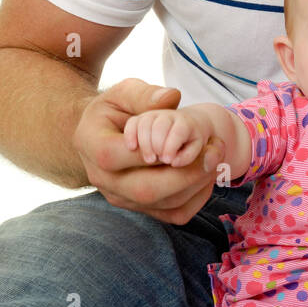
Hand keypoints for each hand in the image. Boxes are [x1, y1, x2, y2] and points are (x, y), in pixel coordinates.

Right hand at [73, 79, 225, 224]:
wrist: (104, 137)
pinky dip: (198, 196)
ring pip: (164, 204)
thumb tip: (170, 98)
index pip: (117, 156)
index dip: (151, 148)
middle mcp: (103, 179)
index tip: (182, 132)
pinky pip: (174, 213)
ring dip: (197, 183)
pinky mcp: (141, 208)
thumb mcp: (122, 93)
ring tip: (215, 157)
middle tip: (214, 151)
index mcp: (92, 146)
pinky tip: (208, 173)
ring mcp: (122, 198)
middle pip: (145, 190)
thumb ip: (143, 94)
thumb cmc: (113, 111)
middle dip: (186, 173)